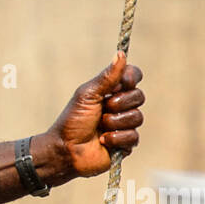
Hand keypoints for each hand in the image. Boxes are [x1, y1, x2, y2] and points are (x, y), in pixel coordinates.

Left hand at [47, 52, 144, 178]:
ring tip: (100, 128)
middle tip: (102, 110)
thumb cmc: (72, 121)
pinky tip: (103, 141)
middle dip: (119, 104)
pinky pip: (134, 137)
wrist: (65, 150)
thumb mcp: (87, 95)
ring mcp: (124, 125)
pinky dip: (116, 138)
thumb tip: (121, 54)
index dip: (131, 78)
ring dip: (115, 122)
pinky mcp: (125, 144)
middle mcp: (121, 106)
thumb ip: (106, 77)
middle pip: (139, 96)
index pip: (133, 76)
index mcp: (111, 91)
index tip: (123, 82)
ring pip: (137, 117)